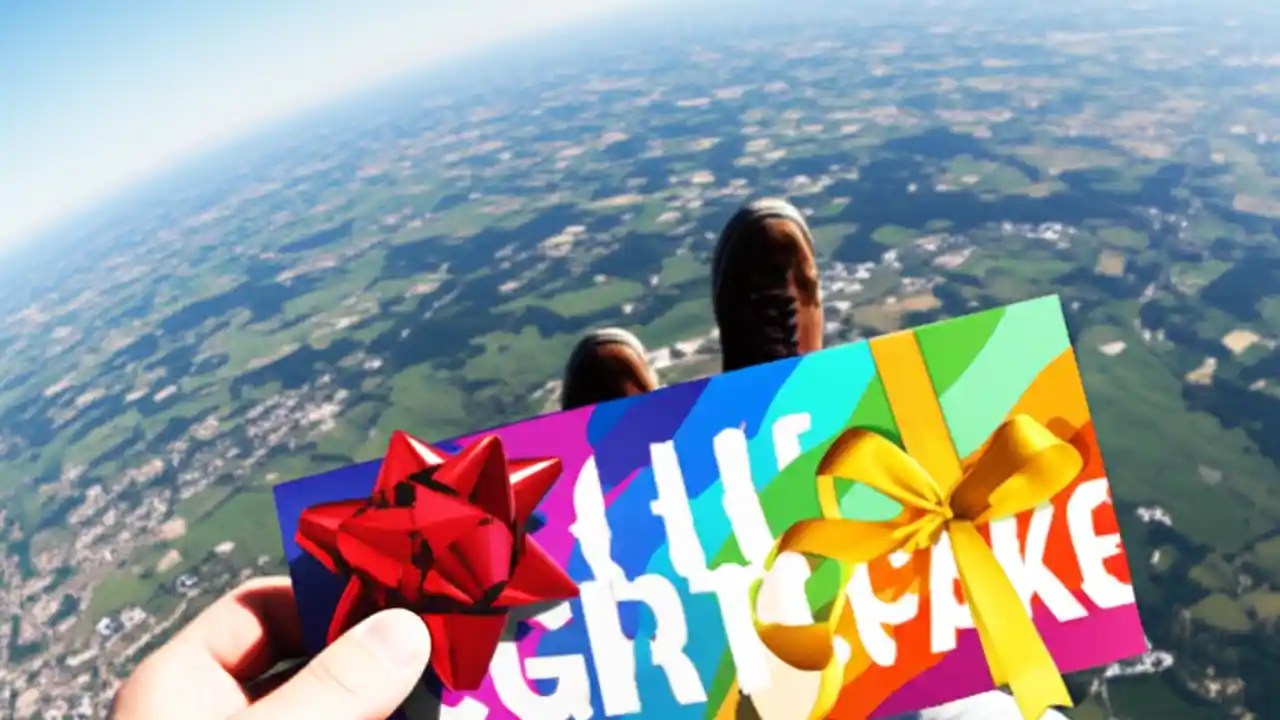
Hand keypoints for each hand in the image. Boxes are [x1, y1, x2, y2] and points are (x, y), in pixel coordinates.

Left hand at [112, 576, 432, 719]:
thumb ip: (335, 687)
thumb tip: (407, 626)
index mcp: (181, 684)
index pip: (261, 606)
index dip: (330, 595)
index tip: (400, 596)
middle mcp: (211, 713)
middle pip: (306, 659)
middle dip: (372, 655)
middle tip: (439, 649)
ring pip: (330, 707)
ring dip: (384, 698)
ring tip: (443, 690)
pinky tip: (416, 717)